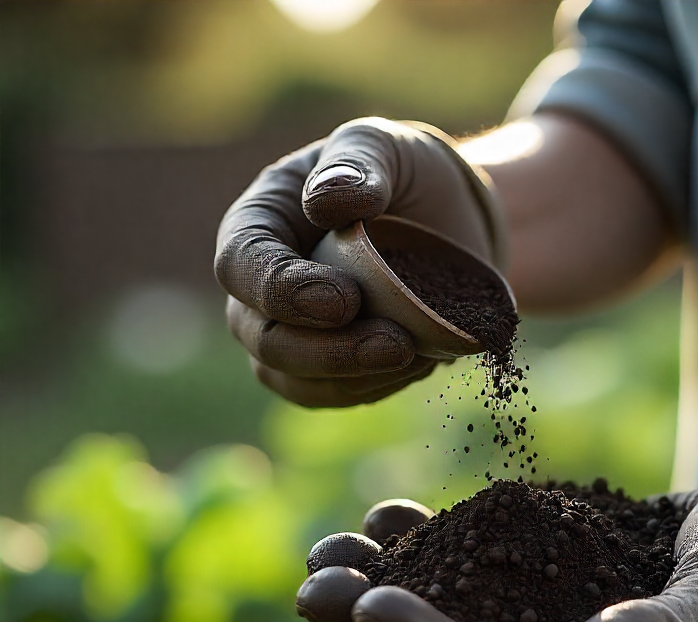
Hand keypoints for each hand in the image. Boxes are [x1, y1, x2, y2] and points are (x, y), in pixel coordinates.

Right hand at [215, 118, 501, 406]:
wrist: (453, 225)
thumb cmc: (409, 176)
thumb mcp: (388, 146)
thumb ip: (358, 162)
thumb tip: (326, 203)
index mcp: (260, 223)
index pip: (241, 265)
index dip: (281, 291)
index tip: (344, 301)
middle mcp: (262, 286)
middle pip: (262, 337)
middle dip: (323, 351)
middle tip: (393, 344)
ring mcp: (293, 333)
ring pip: (293, 379)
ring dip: (350, 378)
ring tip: (412, 355)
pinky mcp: (330, 369)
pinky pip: (332, 395)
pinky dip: (370, 389)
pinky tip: (416, 366)